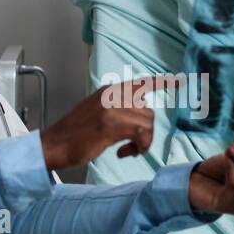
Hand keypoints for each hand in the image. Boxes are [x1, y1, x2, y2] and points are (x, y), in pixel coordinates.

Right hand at [39, 76, 173, 171]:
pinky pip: (141, 134)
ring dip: (142, 142)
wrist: (53, 145)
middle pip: (148, 110)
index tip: (180, 80)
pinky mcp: (111, 124)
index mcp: (109, 90)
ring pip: (147, 123)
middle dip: (146, 131)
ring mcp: (111, 108)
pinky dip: (138, 147)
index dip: (163, 83)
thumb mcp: (97, 112)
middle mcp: (112, 95)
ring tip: (126, 150)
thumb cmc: (74, 135)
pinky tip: (124, 153)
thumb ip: (117, 108)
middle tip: (132, 146)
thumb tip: (140, 117)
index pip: (142, 83)